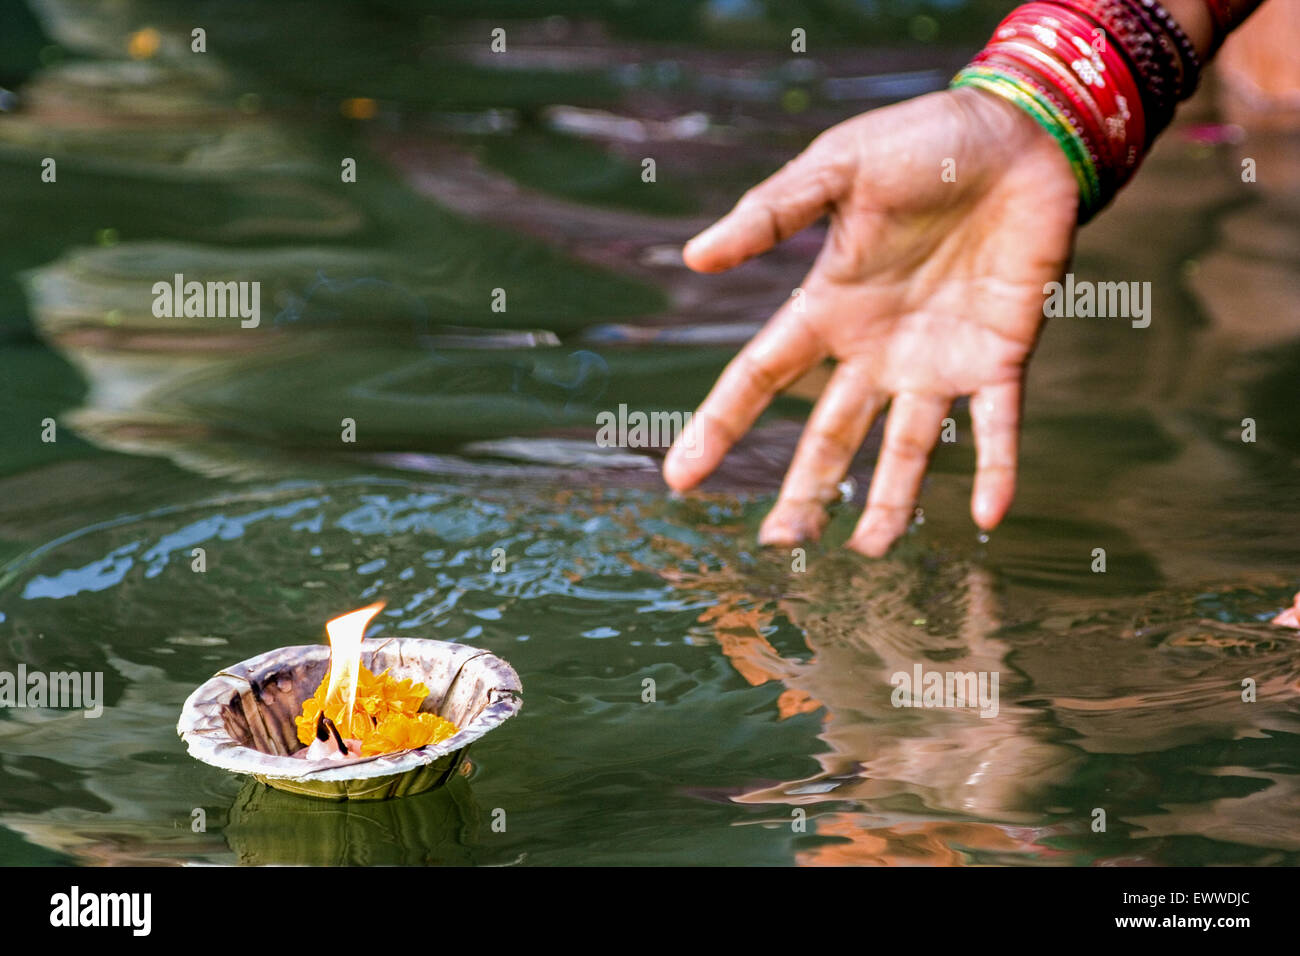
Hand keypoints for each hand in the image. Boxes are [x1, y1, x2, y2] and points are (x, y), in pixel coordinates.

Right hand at [663, 86, 1079, 555]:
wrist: (1016, 134)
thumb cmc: (919, 144)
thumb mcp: (836, 170)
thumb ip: (771, 214)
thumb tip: (693, 257)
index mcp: (828, 306)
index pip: (759, 377)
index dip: (718, 427)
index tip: (680, 479)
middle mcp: (876, 347)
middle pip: (831, 433)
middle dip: (805, 489)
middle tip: (781, 543)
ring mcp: (937, 358)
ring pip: (908, 446)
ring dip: (892, 501)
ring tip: (869, 551)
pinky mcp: (999, 355)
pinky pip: (998, 424)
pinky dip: (997, 469)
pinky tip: (989, 517)